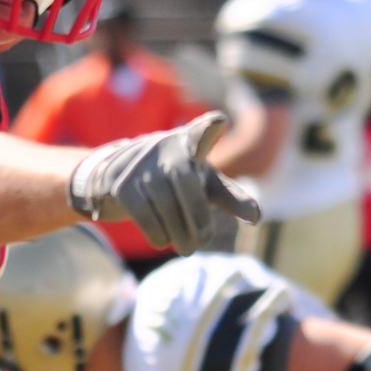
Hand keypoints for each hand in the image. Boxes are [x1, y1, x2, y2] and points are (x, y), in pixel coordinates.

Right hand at [68, 112, 259, 255]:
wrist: (113, 178)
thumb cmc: (171, 180)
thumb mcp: (202, 185)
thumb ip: (230, 197)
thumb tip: (257, 218)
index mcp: (189, 143)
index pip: (200, 131)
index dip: (208, 127)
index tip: (219, 121)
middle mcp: (163, 147)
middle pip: (186, 182)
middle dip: (197, 216)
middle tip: (203, 242)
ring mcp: (138, 163)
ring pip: (164, 200)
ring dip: (178, 230)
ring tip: (187, 248)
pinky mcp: (119, 183)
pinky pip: (141, 211)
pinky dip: (155, 231)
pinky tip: (162, 241)